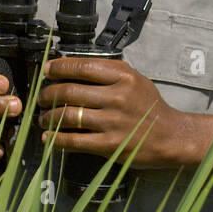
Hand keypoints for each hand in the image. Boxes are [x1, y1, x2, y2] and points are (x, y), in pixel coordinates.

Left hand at [38, 58, 187, 168]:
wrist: (170, 136)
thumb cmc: (150, 107)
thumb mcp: (138, 81)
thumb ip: (112, 72)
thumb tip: (76, 66)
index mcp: (125, 77)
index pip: (83, 67)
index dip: (59, 68)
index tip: (47, 70)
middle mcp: (118, 97)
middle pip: (69, 91)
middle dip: (47, 94)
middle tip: (41, 98)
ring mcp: (113, 121)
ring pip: (67, 115)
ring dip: (47, 117)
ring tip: (43, 118)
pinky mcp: (109, 144)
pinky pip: (73, 141)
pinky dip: (55, 138)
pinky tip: (48, 137)